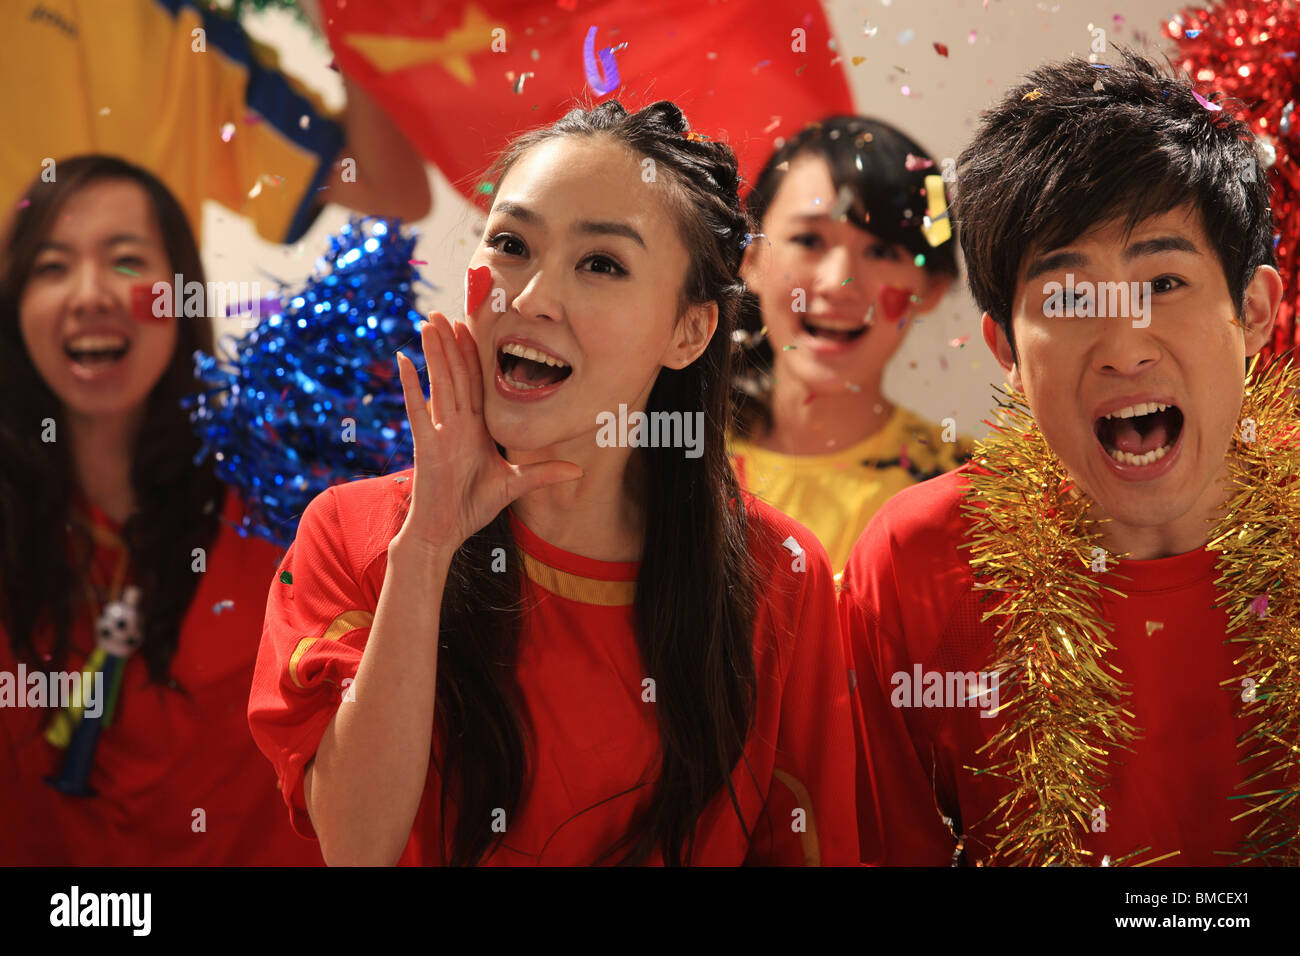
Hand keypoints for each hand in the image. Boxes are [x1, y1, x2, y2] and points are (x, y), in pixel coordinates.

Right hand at [393, 312, 581, 554]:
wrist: (445, 532)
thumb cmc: (472, 507)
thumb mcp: (515, 485)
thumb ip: (543, 473)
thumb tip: (578, 469)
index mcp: (476, 428)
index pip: (476, 383)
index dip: (474, 355)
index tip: (472, 327)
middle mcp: (457, 424)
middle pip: (456, 375)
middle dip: (450, 343)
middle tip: (444, 311)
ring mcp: (440, 431)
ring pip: (438, 383)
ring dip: (433, 352)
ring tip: (427, 323)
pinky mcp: (426, 444)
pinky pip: (418, 409)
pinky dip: (411, 385)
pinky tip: (404, 360)